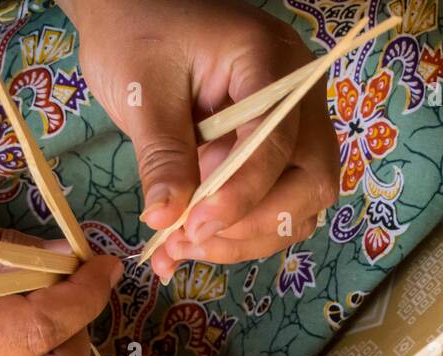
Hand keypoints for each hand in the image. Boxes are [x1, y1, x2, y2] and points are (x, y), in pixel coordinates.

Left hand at [65, 0, 339, 279]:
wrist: (133, 18)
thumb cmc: (137, 35)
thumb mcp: (142, 92)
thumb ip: (162, 155)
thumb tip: (168, 220)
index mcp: (271, 60)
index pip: (277, 139)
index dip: (242, 192)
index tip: (196, 225)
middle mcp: (298, 97)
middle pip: (309, 180)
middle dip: (253, 223)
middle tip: (192, 239)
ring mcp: (293, 129)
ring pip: (298, 205)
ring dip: (245, 238)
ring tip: (182, 246)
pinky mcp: (274, 157)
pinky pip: (273, 207)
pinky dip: (237, 235)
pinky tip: (190, 243)